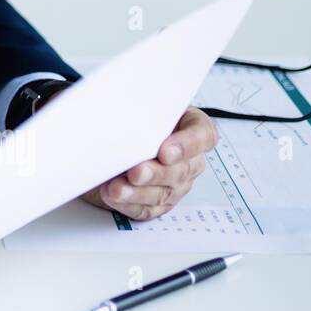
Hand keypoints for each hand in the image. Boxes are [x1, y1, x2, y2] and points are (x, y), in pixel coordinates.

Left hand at [81, 107, 215, 219]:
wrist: (108, 140)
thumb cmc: (128, 118)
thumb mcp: (132, 106)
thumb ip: (135, 107)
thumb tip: (117, 102)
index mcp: (187, 127)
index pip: (202, 135)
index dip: (186, 144)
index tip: (164, 151)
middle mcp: (187, 159)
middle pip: (181, 170)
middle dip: (156, 173)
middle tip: (136, 172)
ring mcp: (174, 184)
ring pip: (163, 192)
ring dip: (138, 192)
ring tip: (117, 188)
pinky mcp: (156, 203)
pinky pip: (146, 208)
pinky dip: (128, 204)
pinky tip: (113, 197)